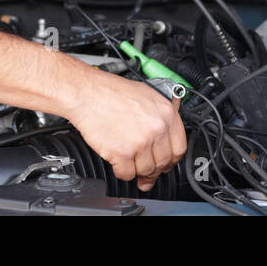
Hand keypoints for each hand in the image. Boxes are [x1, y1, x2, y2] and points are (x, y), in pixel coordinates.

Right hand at [63, 69, 186, 191]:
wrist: (87, 93)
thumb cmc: (111, 92)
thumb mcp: (145, 95)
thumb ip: (159, 117)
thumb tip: (164, 137)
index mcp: (166, 113)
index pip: (179, 147)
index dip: (171, 160)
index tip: (166, 164)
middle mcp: (156, 128)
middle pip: (163, 162)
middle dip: (154, 170)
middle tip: (147, 173)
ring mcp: (140, 142)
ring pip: (146, 170)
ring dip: (137, 171)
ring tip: (129, 164)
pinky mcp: (122, 153)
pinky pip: (127, 174)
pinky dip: (122, 172)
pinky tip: (118, 163)